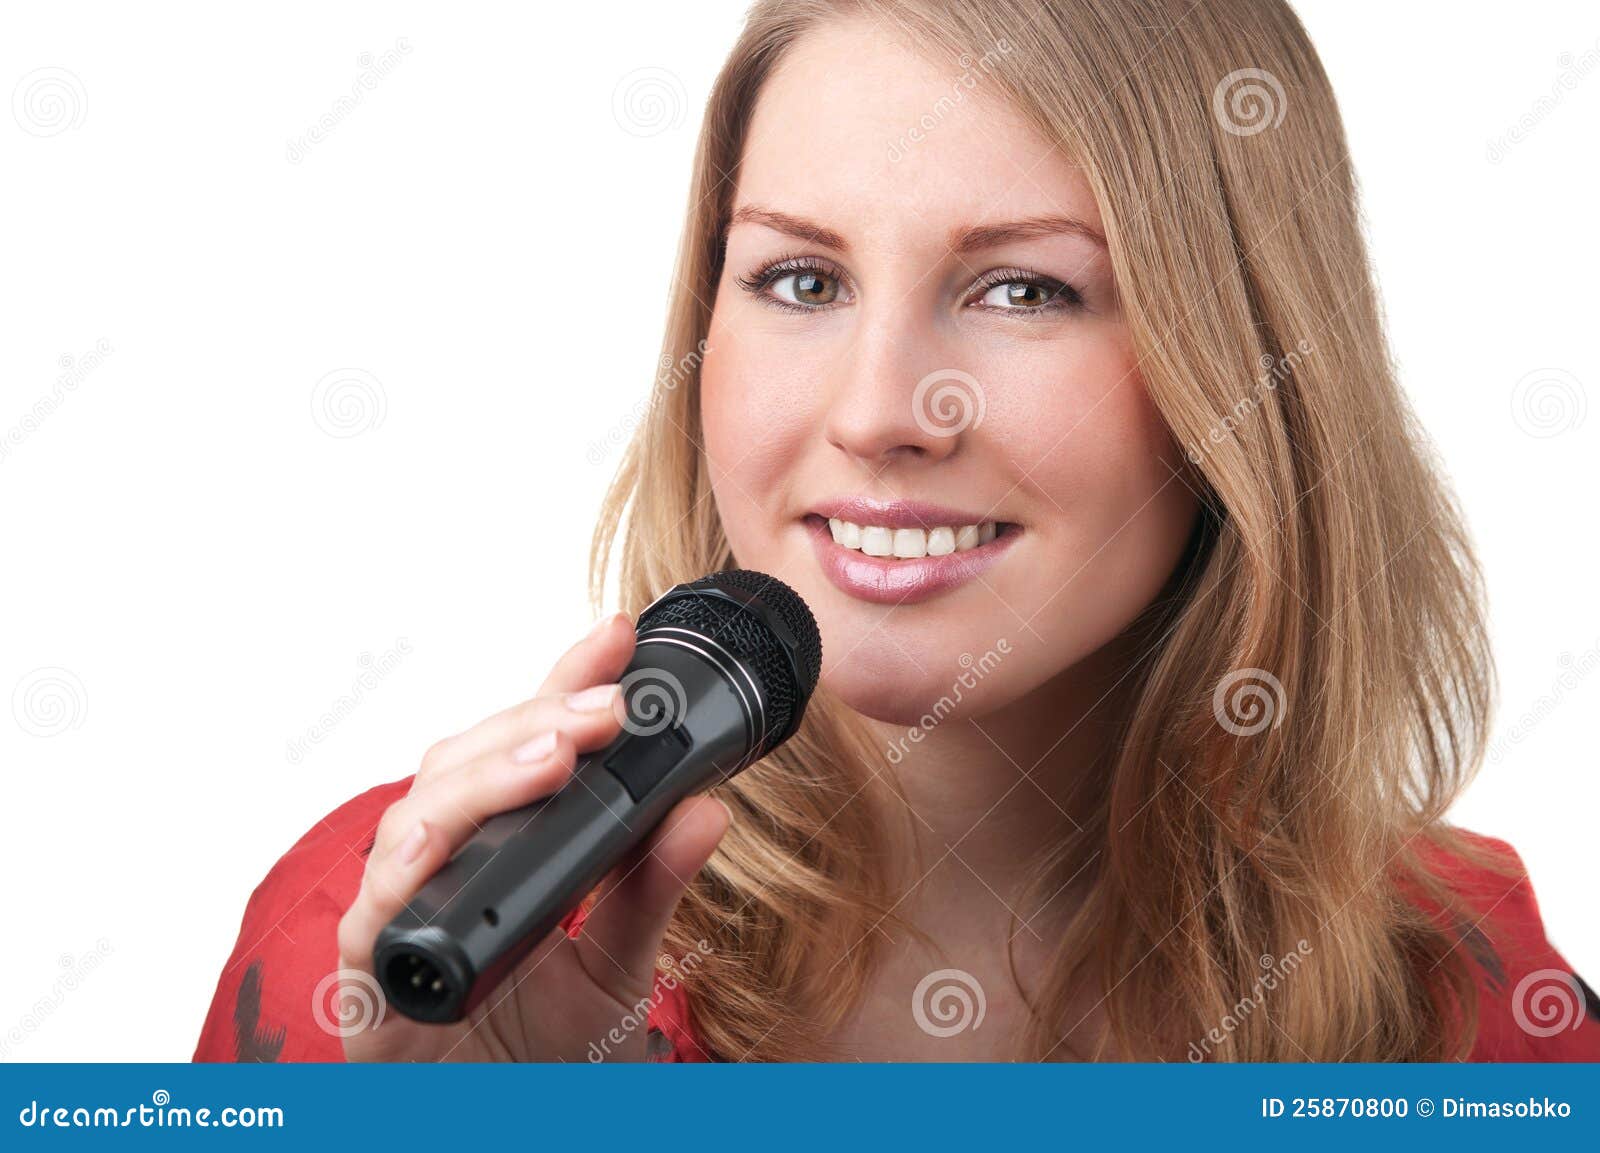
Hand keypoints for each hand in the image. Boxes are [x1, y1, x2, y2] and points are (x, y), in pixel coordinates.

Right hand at [335, 612, 729, 1060]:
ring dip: (488, 776)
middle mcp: (450, 855)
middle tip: (605, 705)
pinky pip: (377, 902)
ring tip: (553, 756)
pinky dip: (409, 865)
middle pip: (475, 758)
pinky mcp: (369, 958)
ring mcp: (405, 900)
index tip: (617, 635)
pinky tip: (443, 841)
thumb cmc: (534, 1047)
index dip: (566, 682)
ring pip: (425, 809)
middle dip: (541, 720)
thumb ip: (652, 887)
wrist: (488, 1126)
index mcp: (507, 841)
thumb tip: (708, 812)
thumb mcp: (616, 963)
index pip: (532, 742)